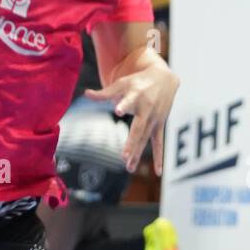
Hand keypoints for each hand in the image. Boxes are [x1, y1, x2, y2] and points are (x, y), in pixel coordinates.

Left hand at [84, 54, 179, 173]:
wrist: (164, 77)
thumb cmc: (137, 81)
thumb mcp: (121, 83)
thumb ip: (104, 93)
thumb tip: (85, 94)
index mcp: (136, 95)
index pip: (129, 101)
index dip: (123, 105)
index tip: (118, 110)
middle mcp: (147, 108)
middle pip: (139, 127)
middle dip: (133, 142)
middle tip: (124, 155)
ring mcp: (155, 118)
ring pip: (146, 138)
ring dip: (138, 152)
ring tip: (129, 167)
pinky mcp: (160, 125)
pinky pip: (159, 143)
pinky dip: (159, 157)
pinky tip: (158, 172)